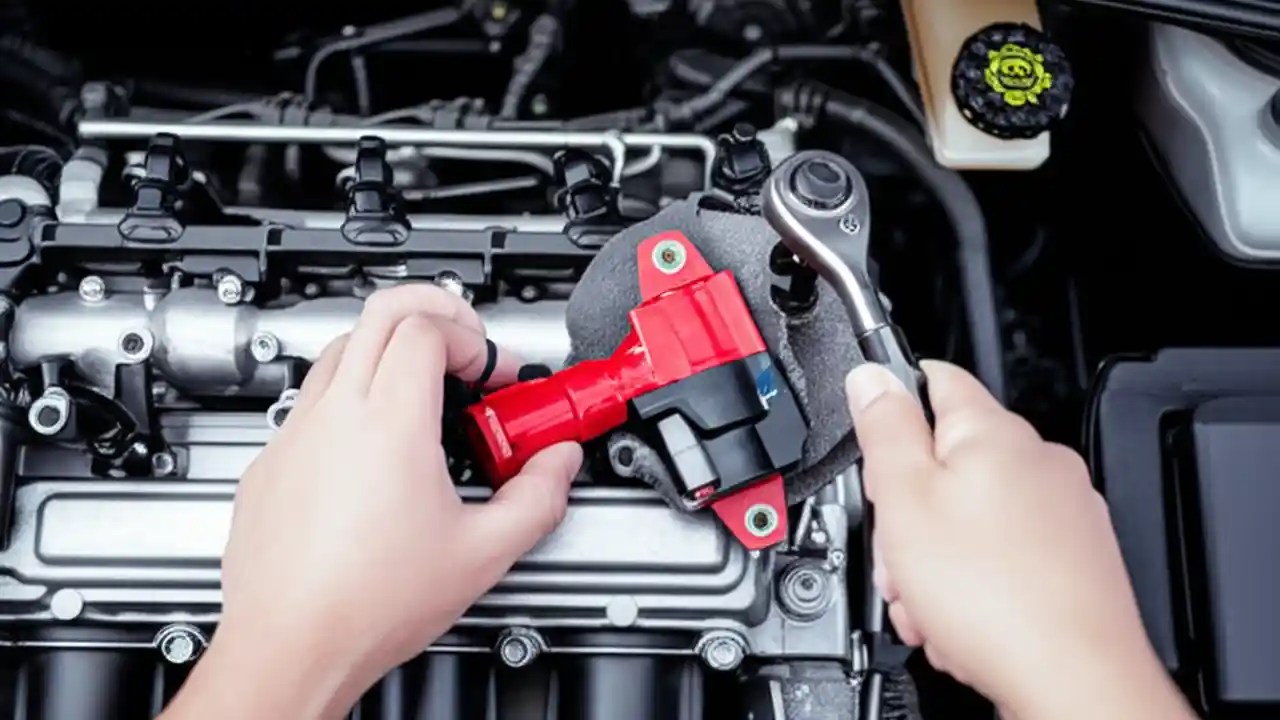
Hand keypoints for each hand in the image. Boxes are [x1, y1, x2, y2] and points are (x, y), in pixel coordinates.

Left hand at [162, 285, 581, 719]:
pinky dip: (353, 394)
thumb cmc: (367, 605)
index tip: (494, 374)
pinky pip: (312, 399)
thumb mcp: (482, 553)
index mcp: (390, 424)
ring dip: (391, 348)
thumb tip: (559, 464)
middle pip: (381, 310)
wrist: (290, 644)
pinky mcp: (272, 461)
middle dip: (435, 312)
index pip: (428, 329)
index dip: (473, 339)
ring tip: (427, 387)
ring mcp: (295, 434)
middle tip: (466, 345)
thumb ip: (536, 498)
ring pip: (343, 347)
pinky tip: (377, 440)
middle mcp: (335, 416)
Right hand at [845, 361, 1194, 719]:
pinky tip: (961, 618)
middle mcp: (1037, 461)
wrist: (1071, 678)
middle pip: (945, 463)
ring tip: (928, 601)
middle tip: (898, 553)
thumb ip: (884, 429)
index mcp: (993, 432)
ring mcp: (1062, 511)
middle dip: (908, 510)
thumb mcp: (905, 499)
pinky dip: (975, 583)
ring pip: (971, 516)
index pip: (934, 379)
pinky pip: (1003, 555)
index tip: (874, 446)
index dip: (891, 407)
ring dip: (935, 557)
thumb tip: (871, 376)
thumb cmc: (996, 597)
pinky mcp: (1072, 558)